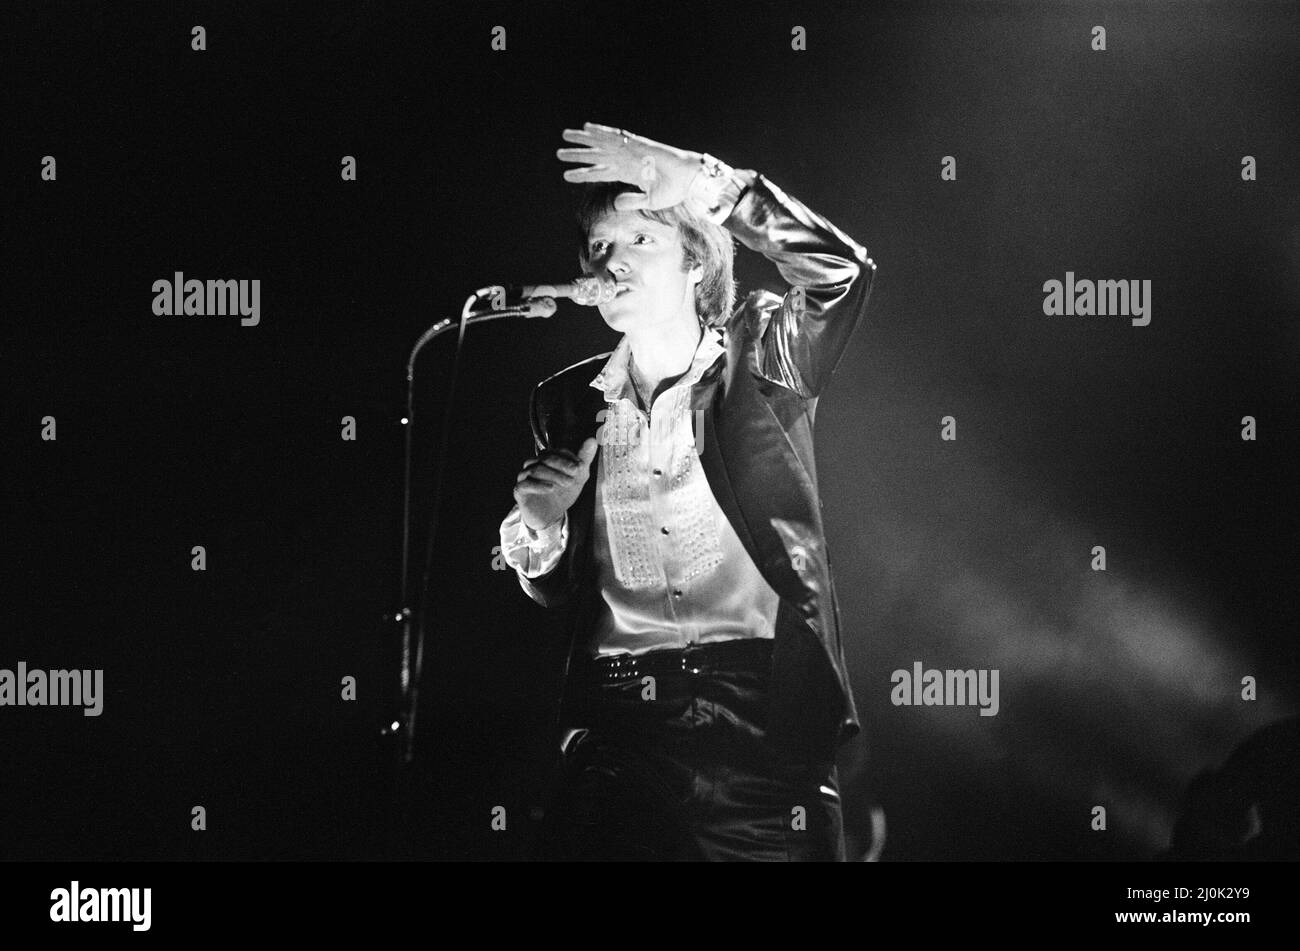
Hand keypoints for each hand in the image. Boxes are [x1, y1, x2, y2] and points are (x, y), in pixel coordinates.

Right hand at [512, 437, 598, 531]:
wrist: (549, 516)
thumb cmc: (562, 493)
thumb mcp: (577, 477)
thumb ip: (584, 458)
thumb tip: (592, 440)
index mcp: (547, 459)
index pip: (557, 452)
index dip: (569, 458)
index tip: (581, 467)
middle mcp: (533, 464)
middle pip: (545, 459)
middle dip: (562, 465)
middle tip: (576, 474)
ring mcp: (524, 476)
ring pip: (535, 469)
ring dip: (553, 475)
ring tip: (568, 483)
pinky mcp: (519, 490)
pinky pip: (525, 484)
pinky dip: (539, 485)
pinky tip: (551, 488)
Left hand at [556, 122, 704, 212]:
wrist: (690, 179)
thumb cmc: (674, 190)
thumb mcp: (650, 201)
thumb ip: (632, 201)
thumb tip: (616, 204)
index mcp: (628, 173)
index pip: (600, 173)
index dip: (583, 173)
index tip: (566, 175)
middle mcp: (626, 160)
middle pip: (596, 155)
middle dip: (578, 154)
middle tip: (559, 153)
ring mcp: (631, 151)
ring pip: (602, 143)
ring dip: (583, 140)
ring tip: (565, 136)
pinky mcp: (638, 145)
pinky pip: (617, 136)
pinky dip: (602, 131)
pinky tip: (587, 127)